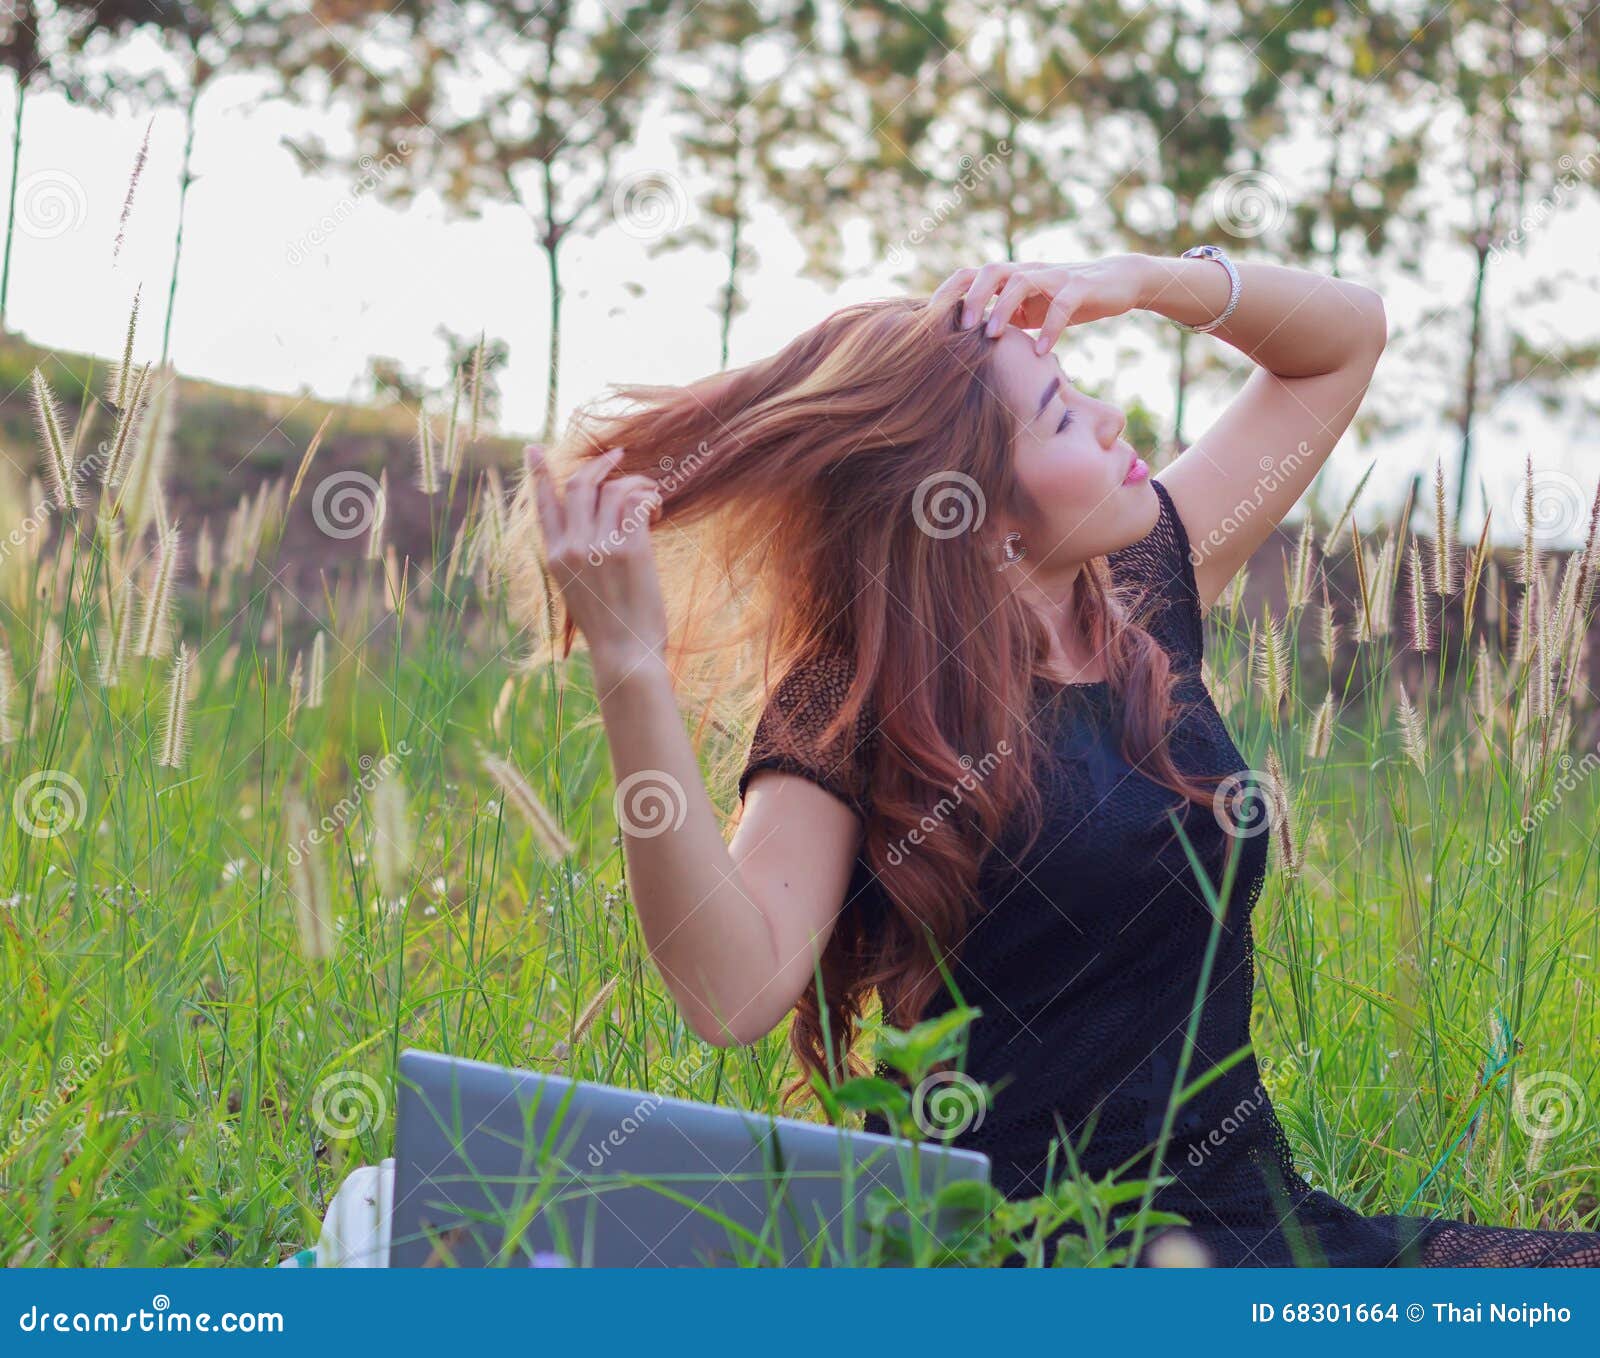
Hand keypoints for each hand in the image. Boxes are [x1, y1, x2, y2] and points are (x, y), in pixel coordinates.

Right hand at [525, 443, 669, 677]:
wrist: (624, 654)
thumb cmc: (608, 628)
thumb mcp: (577, 590)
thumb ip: (579, 557)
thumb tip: (596, 528)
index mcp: (555, 557)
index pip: (543, 504)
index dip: (539, 473)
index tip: (534, 449)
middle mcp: (572, 547)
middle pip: (579, 484)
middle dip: (600, 463)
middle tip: (619, 454)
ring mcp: (599, 546)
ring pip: (613, 488)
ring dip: (636, 482)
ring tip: (650, 496)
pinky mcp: (629, 549)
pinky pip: (636, 502)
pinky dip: (649, 497)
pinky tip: (658, 509)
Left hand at [931, 256, 1149, 353]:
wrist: (1118, 283)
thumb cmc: (1065, 300)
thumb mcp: (1029, 312)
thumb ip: (1003, 320)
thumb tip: (969, 347)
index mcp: (1011, 279)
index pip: (972, 275)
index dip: (950, 292)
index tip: (931, 320)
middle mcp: (1028, 272)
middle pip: (992, 271)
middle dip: (972, 297)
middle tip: (961, 328)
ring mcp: (1055, 277)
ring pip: (1022, 282)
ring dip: (1003, 308)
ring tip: (993, 336)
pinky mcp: (1081, 287)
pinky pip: (1062, 304)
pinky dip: (1051, 328)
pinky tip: (1041, 352)